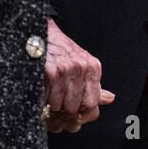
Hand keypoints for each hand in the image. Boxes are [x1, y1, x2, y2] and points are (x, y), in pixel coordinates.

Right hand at [44, 18, 113, 132]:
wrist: (37, 29)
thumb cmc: (58, 48)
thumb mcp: (81, 62)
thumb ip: (93, 83)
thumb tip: (109, 99)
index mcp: (92, 68)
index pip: (92, 104)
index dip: (80, 115)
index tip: (72, 118)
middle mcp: (81, 68)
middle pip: (74, 108)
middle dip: (62, 115)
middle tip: (55, 115)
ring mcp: (65, 70)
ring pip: (59, 107)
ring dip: (50, 110)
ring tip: (46, 105)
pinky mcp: (49, 73)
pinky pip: (46, 100)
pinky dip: (41, 103)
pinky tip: (40, 97)